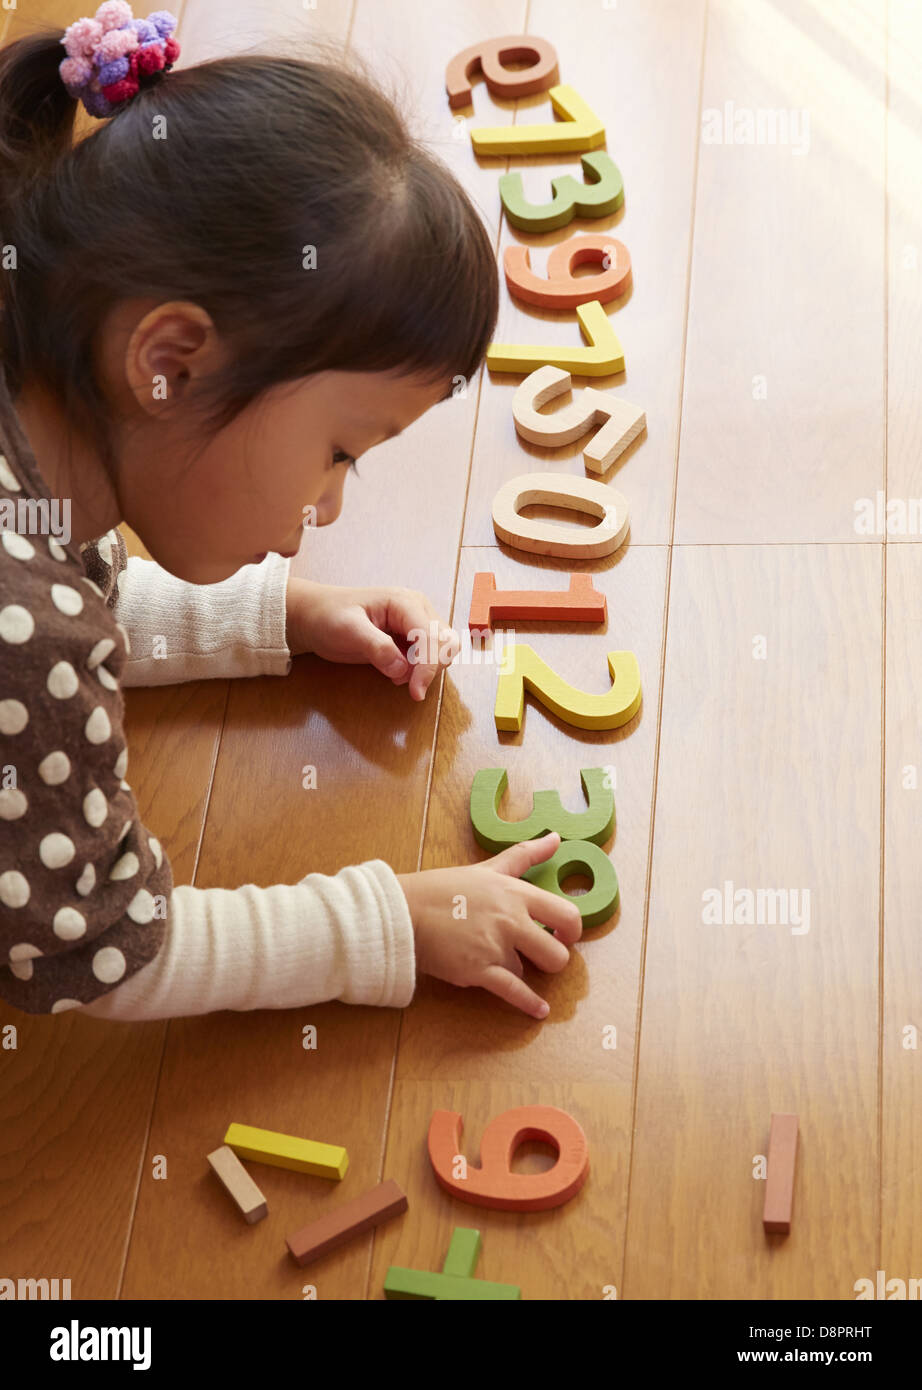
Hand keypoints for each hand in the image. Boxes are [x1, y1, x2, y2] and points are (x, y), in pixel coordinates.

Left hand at [285, 577, 460, 700]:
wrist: (316, 616)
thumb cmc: (329, 616)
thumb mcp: (348, 630)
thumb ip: (376, 647)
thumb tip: (401, 668)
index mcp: (405, 602)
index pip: (431, 636)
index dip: (428, 666)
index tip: (416, 691)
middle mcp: (417, 610)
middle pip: (445, 643)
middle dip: (430, 667)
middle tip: (404, 683)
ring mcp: (416, 624)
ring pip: (441, 652)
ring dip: (424, 670)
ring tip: (394, 674)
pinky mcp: (411, 638)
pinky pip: (427, 658)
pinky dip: (417, 671)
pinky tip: (394, 671)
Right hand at [396, 833, 582, 1018]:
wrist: (405, 911)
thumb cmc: (443, 889)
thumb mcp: (487, 868)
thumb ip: (525, 855)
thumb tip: (556, 838)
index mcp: (516, 893)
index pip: (567, 914)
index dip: (572, 930)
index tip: (563, 935)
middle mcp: (511, 920)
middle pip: (557, 953)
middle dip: (554, 958)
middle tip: (543, 956)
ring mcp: (495, 947)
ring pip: (531, 971)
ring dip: (523, 971)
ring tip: (509, 965)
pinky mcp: (478, 971)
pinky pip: (514, 992)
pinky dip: (529, 1004)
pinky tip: (539, 1011)